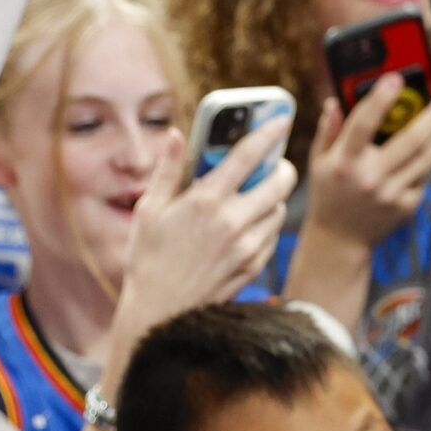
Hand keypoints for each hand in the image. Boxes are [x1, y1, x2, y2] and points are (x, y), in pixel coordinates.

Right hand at [108, 118, 294, 357]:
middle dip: (281, 166)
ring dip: (274, 196)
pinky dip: (268, 222)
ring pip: (280, 208)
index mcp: (206, 201)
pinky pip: (273, 234)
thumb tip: (175, 134)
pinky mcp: (253, 266)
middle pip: (280, 182)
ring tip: (257, 193)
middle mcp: (233, 221)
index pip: (248, 156)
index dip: (268, 132)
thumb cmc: (149, 259)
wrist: (161, 311)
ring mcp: (247, 246)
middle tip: (273, 162)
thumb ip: (166, 169)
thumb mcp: (150, 209)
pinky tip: (249, 222)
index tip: (281, 119)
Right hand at [302, 78, 430, 248]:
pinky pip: (425, 173)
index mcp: (345, 161)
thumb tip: (336, 100)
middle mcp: (371, 177)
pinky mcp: (408, 204)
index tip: (397, 77)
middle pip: (411, 140)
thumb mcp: (319, 160)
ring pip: (430, 157)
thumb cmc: (329, 193)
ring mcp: (392, 193)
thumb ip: (328, 129)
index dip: (380, 100)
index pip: (363, 125)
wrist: (340, 240)